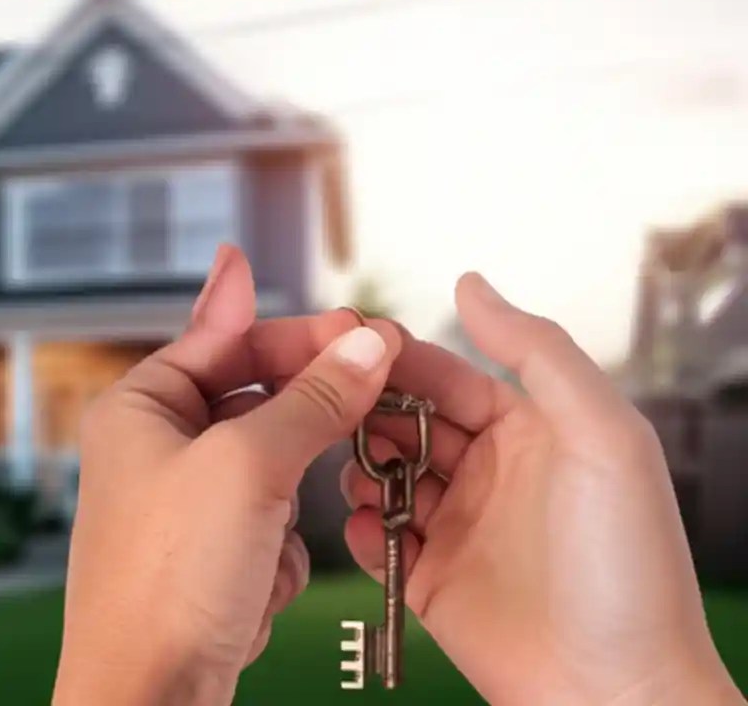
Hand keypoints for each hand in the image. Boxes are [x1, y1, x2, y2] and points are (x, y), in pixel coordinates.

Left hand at [53, 245, 402, 704]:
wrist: (151, 697)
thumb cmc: (167, 580)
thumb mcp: (249, 467)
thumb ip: (313, 400)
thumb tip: (366, 344)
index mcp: (139, 407)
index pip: (226, 338)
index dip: (297, 330)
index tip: (359, 325)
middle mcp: (155, 448)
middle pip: (255, 400)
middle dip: (303, 422)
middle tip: (367, 398)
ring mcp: (185, 504)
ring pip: (273, 469)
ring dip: (287, 504)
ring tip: (268, 541)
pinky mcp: (211, 555)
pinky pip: (273, 527)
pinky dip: (279, 555)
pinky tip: (257, 587)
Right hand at [343, 274, 743, 703]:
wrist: (615, 690)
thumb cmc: (625, 564)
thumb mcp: (602, 436)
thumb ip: (538, 352)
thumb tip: (472, 283)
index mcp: (529, 433)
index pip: (447, 376)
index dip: (398, 357)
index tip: (345, 337)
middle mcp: (488, 475)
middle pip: (405, 422)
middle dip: (366, 407)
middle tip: (324, 397)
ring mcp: (456, 530)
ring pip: (381, 478)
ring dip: (355, 466)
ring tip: (346, 468)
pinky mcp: (428, 582)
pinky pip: (376, 541)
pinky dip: (357, 528)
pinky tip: (356, 522)